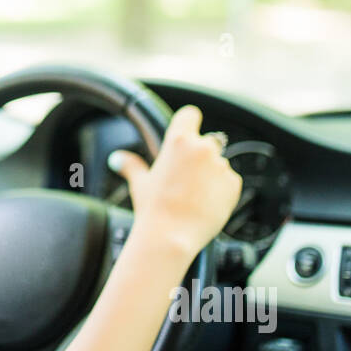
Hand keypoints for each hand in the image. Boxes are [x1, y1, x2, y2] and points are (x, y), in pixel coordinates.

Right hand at [106, 104, 242, 261]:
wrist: (171, 236)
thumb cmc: (153, 209)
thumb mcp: (140, 183)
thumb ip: (131, 165)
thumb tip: (117, 159)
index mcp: (179, 141)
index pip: (190, 114)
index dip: (188, 123)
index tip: (186, 134)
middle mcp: (202, 148)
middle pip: (205, 142)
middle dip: (198, 156)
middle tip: (184, 178)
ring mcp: (220, 165)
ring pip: (218, 163)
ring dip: (210, 174)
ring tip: (194, 196)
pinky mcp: (233, 184)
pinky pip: (228, 181)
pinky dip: (220, 190)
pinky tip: (205, 204)